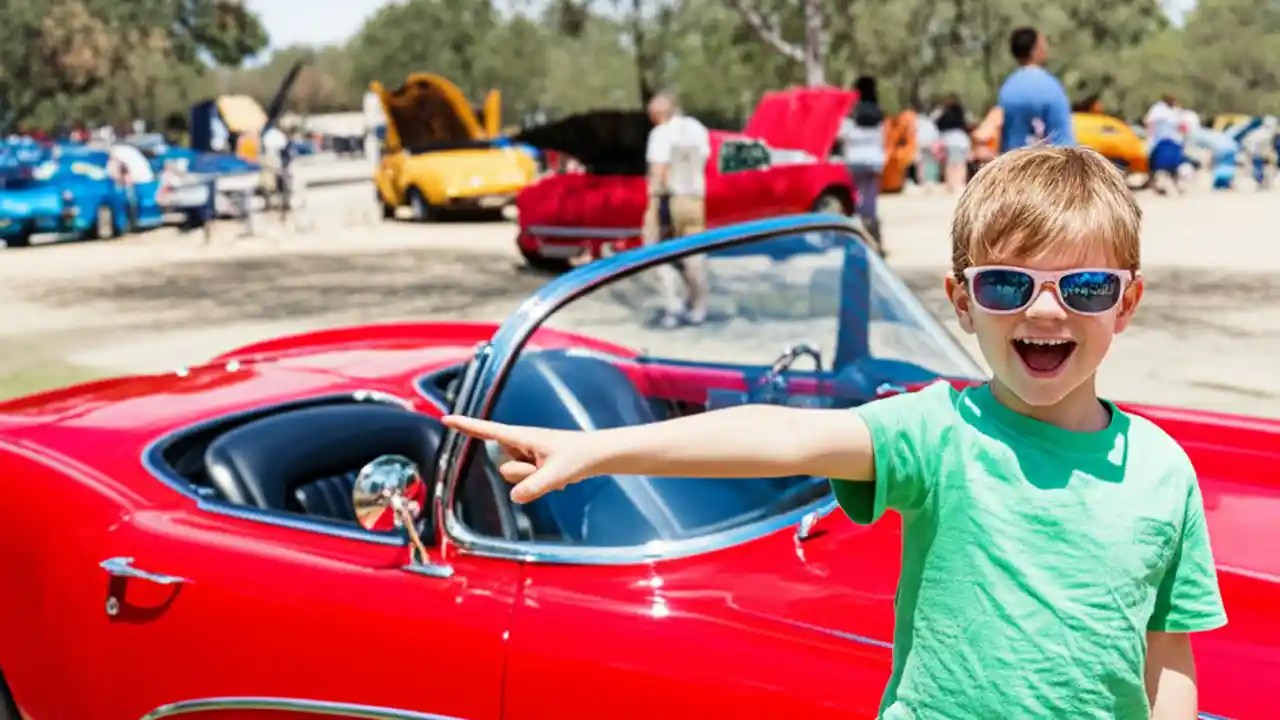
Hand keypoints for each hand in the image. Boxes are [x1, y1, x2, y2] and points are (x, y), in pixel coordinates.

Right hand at [442, 415, 595, 503]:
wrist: (595, 455)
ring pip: (515, 479)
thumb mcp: (557, 474)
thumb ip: (534, 487)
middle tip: (550, 469)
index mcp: (521, 437)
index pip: (487, 431)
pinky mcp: (530, 466)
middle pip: (505, 470)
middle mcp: (518, 445)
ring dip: (535, 481)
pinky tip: (558, 477)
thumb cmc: (577, 457)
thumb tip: (514, 496)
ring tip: (555, 470)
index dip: (466, 426)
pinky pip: (525, 484)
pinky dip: (542, 484)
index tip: (445, 419)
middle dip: (524, 476)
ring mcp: (524, 457)